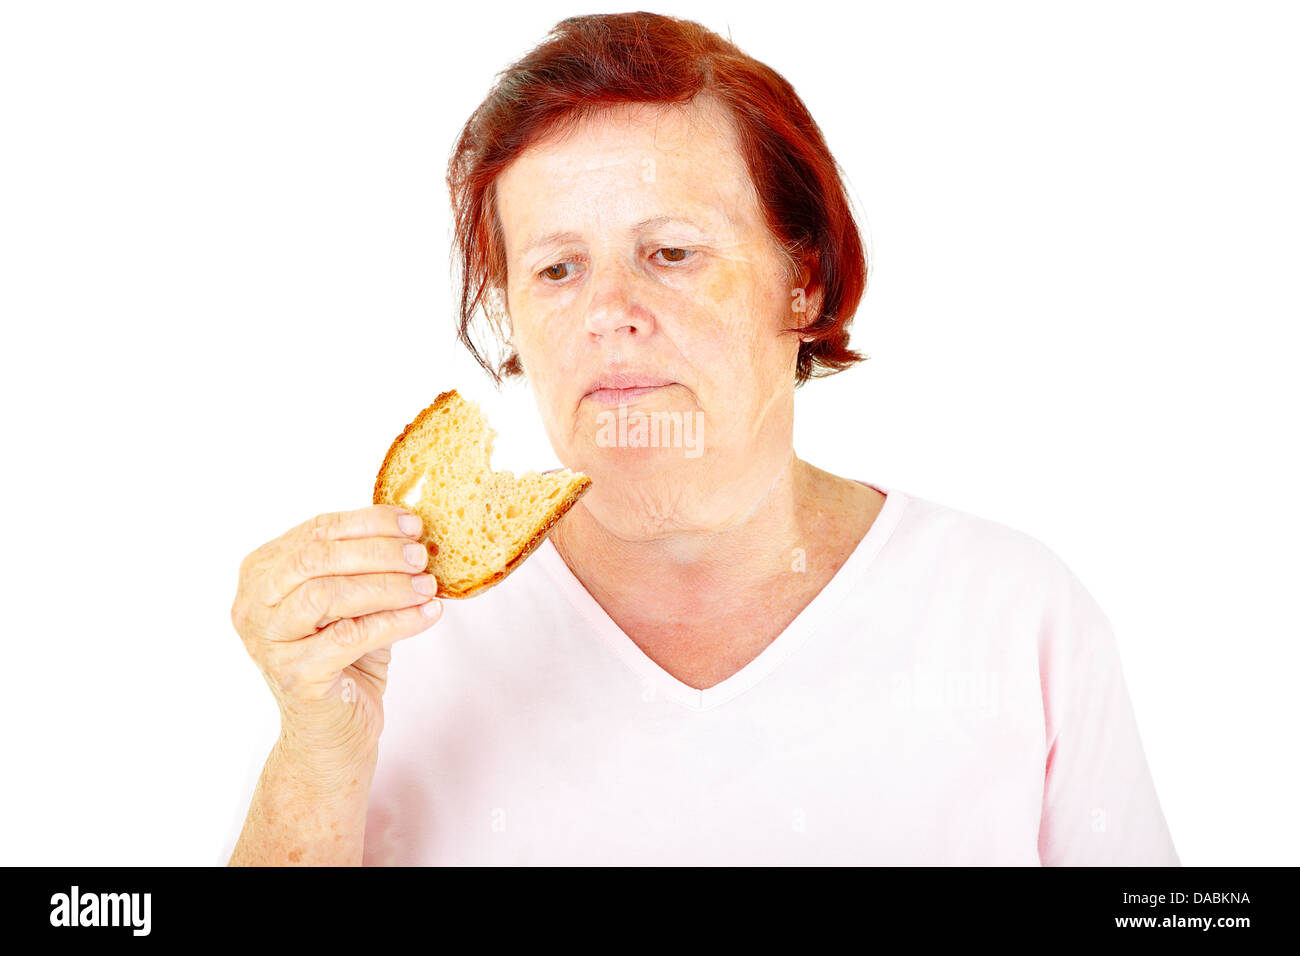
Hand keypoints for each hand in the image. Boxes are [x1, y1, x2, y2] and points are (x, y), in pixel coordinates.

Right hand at [230, 505, 441, 766]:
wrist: (333, 736)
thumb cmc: (344, 662)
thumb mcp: (352, 604)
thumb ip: (364, 567)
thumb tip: (412, 532)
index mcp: (261, 575)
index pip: (315, 532)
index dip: (368, 523)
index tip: (412, 524)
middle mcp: (254, 607)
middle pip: (315, 558)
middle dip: (376, 551)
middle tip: (420, 555)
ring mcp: (269, 644)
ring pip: (327, 594)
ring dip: (387, 585)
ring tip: (427, 586)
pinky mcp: (295, 676)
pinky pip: (351, 637)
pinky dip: (396, 621)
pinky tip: (427, 615)